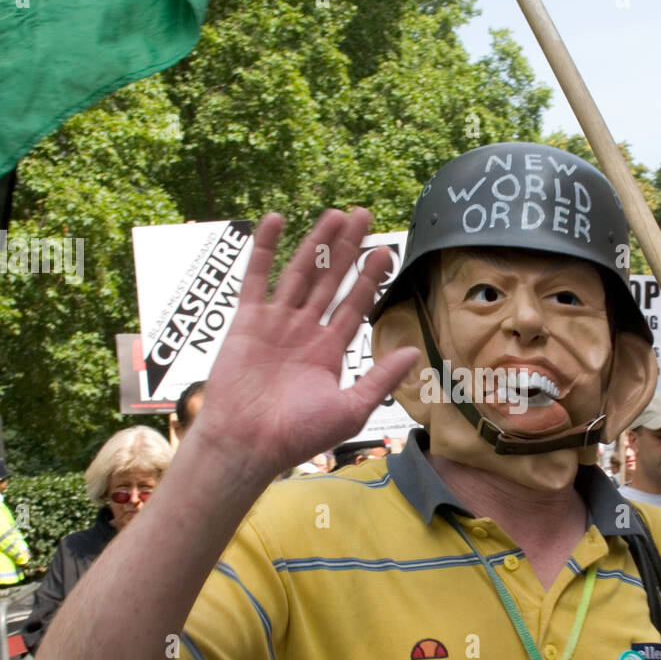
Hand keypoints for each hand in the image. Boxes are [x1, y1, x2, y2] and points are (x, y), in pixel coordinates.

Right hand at [193, 210, 420, 479]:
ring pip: (299, 272)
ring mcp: (275, 323)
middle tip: (364, 216)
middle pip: (330, 280)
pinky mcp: (247, 321)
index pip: (354, 304)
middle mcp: (304, 332)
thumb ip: (380, 378)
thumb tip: (413, 352)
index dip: (369, 278)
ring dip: (316, 242)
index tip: (385, 250)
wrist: (248, 444)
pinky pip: (255, 278)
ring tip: (335, 215)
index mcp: (329, 350)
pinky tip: (275, 220)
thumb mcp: (351, 408)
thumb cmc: (298, 435)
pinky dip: (264, 249)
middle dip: (347, 249)